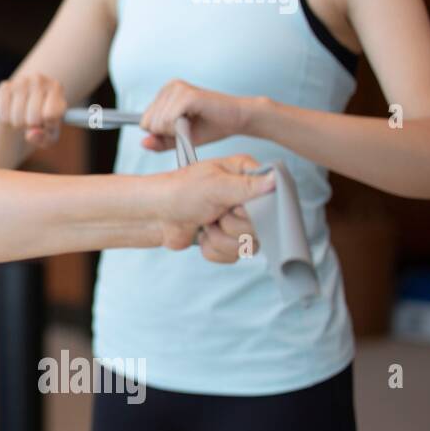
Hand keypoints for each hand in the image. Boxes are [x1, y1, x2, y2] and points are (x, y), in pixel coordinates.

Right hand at [0, 72, 66, 149]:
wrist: (27, 102)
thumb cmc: (43, 120)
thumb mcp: (50, 133)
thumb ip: (44, 138)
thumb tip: (31, 134)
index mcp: (56, 88)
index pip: (50, 115)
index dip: (47, 125)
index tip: (47, 122)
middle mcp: (39, 80)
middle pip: (34, 118)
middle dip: (31, 125)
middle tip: (32, 121)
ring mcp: (20, 81)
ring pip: (17, 116)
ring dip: (18, 124)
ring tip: (22, 117)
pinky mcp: (4, 87)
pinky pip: (3, 113)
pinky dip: (5, 119)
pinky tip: (11, 113)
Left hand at [139, 79, 251, 151]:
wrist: (238, 119)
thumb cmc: (212, 126)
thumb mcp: (180, 139)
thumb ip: (160, 142)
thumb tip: (142, 143)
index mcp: (165, 93)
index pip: (144, 122)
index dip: (163, 133)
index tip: (182, 127)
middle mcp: (169, 87)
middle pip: (148, 123)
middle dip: (168, 133)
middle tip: (189, 125)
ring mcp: (177, 88)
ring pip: (158, 123)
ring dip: (176, 131)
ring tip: (194, 122)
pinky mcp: (186, 94)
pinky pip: (169, 121)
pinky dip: (181, 128)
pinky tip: (196, 119)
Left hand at [158, 154, 274, 260]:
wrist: (153, 215)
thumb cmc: (177, 192)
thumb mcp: (213, 186)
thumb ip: (247, 186)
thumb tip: (276, 180)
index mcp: (246, 174)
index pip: (275, 197)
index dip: (256, 210)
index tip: (234, 208)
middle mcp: (247, 196)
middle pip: (263, 226)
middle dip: (232, 226)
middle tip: (214, 214)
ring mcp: (238, 219)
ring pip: (250, 245)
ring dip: (221, 239)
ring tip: (205, 224)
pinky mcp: (227, 238)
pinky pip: (234, 256)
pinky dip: (214, 250)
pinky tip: (202, 236)